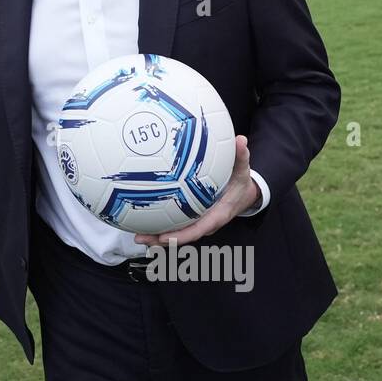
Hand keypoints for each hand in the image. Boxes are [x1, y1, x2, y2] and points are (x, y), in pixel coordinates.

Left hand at [135, 135, 258, 247]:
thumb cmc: (241, 183)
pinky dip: (160, 225)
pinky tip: (141, 219)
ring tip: (136, 236)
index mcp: (217, 216)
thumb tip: (240, 140)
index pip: (198, 230)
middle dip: (161, 240)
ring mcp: (198, 222)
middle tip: (140, 238)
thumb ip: (241, 156)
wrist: (245, 194)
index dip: (181, 236)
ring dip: (156, 236)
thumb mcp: (243, 170)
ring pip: (176, 233)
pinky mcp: (191, 218)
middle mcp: (205, 223)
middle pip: (182, 236)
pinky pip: (175, 224)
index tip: (164, 238)